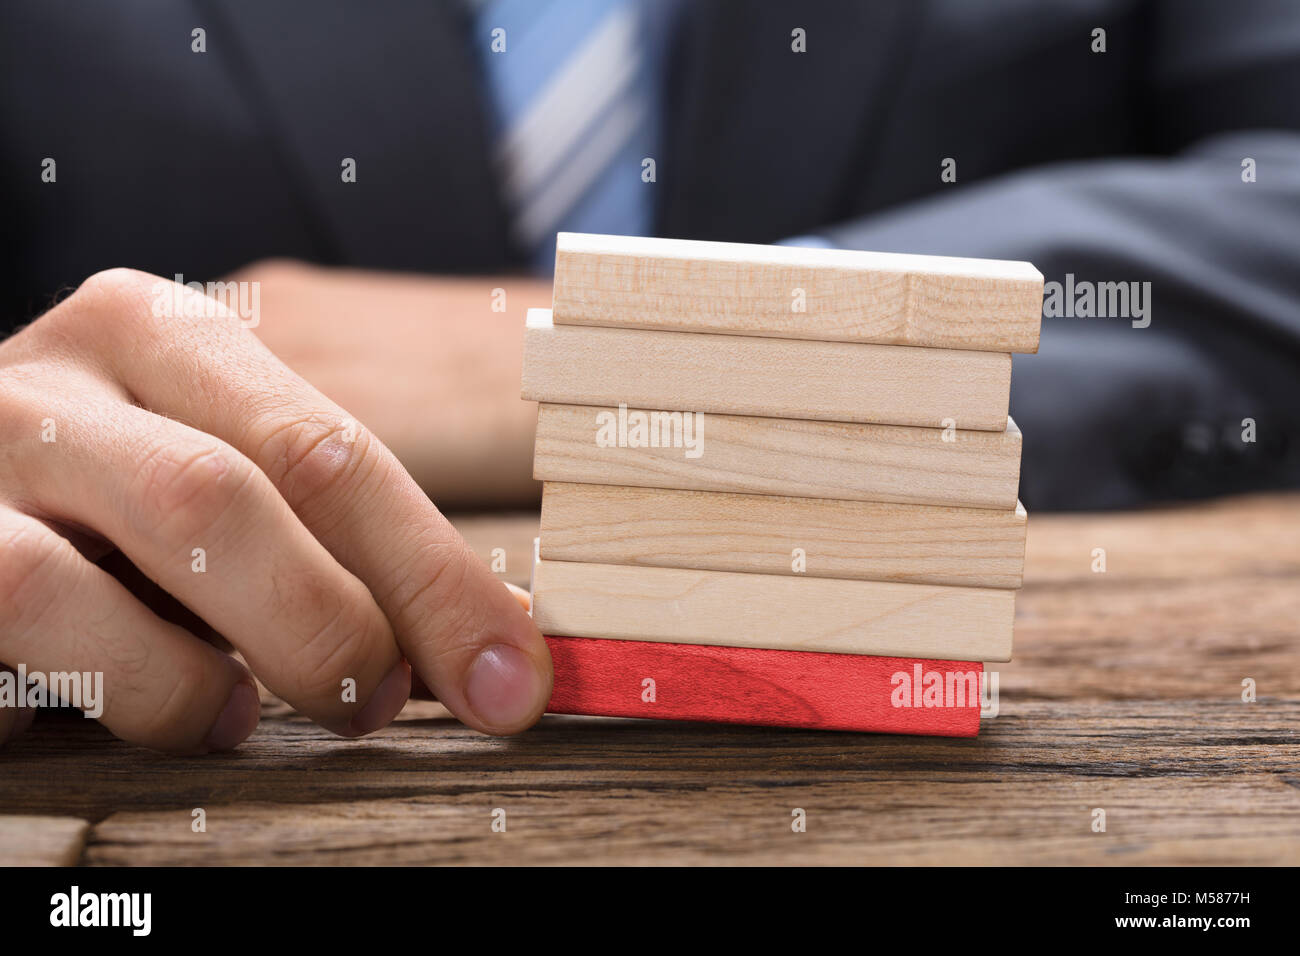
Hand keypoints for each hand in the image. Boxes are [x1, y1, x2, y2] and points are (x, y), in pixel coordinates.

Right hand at [0, 269, 551, 751]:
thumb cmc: (117, 493)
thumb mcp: (227, 471)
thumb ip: (336, 534)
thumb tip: (496, 642)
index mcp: (159, 333)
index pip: (330, 451)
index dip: (435, 579)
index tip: (511, 679)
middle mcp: (52, 381)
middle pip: (223, 498)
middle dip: (326, 626)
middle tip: (368, 699)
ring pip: (82, 583)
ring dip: (190, 682)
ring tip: (228, 711)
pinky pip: (15, 650)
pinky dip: (96, 698)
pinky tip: (122, 702)